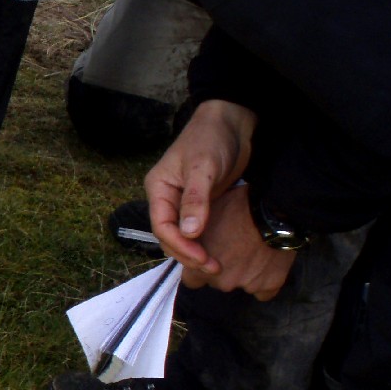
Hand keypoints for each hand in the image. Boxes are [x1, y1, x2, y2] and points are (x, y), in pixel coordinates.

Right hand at [144, 99, 256, 273]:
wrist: (232, 121)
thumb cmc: (212, 139)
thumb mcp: (204, 168)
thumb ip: (195, 200)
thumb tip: (188, 233)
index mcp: (158, 189)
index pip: (162, 226)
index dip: (180, 246)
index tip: (202, 259)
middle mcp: (166, 198)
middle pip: (169, 236)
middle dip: (188, 254)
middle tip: (214, 268)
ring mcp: (182, 202)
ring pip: (182, 235)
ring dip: (196, 251)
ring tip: (217, 265)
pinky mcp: (200, 203)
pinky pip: (196, 229)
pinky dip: (204, 242)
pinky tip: (217, 251)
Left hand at [176, 185, 295, 299]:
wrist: (273, 211)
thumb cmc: (235, 208)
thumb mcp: (202, 220)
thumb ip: (193, 238)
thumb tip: (188, 239)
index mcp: (200, 267)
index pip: (191, 280)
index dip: (199, 269)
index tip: (208, 258)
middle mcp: (220, 281)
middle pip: (217, 282)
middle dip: (223, 270)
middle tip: (234, 250)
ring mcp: (246, 285)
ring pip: (241, 285)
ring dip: (244, 274)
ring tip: (253, 252)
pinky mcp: (269, 285)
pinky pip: (264, 292)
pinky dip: (265, 281)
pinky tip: (268, 264)